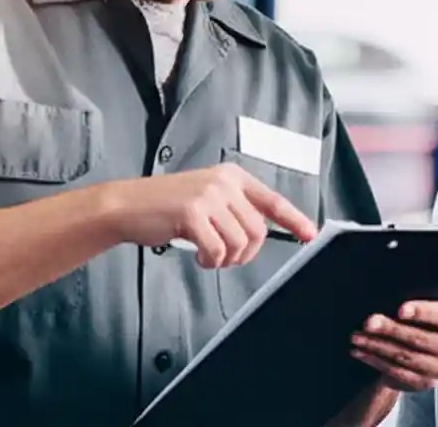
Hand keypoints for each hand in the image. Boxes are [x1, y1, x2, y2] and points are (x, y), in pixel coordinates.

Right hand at [104, 164, 317, 268]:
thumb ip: (234, 208)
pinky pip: (217, 250)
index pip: (273, 200)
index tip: (310, 234)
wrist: (127, 205)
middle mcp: (224, 183)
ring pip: (239, 243)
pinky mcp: (192, 213)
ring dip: (225, 259)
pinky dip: (210, 261)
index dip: (294, 219)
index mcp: (231, 176)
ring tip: (208, 254)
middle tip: (225, 257)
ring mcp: (208, 196)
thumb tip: (260, 234)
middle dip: (246, 253)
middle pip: (257, 230)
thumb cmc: (166, 207)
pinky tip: (197, 255)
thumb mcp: (206, 197)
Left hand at [349, 300, 437, 391]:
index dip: (423, 312)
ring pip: (406, 356)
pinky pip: (397, 371)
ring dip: (377, 346)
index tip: (400, 310)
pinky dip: (375, 360)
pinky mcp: (425, 382)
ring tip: (357, 336)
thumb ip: (412, 304)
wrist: (420, 345)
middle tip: (369, 322)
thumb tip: (388, 302)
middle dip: (391, 330)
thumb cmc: (420, 316)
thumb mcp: (423, 303)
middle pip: (422, 339)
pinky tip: (360, 351)